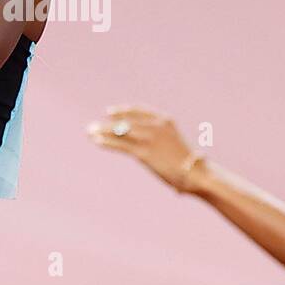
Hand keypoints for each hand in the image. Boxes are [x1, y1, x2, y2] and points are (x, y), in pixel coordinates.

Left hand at [87, 105, 205, 193]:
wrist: (195, 173)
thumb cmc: (187, 163)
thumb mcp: (174, 144)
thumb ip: (160, 139)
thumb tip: (146, 146)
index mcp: (165, 120)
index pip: (138, 112)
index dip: (122, 111)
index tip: (110, 112)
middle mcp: (155, 126)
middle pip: (125, 122)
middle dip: (107, 124)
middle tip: (92, 126)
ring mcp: (149, 138)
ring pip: (120, 132)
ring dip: (102, 131)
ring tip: (89, 132)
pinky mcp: (143, 153)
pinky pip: (121, 145)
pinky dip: (106, 142)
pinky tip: (96, 141)